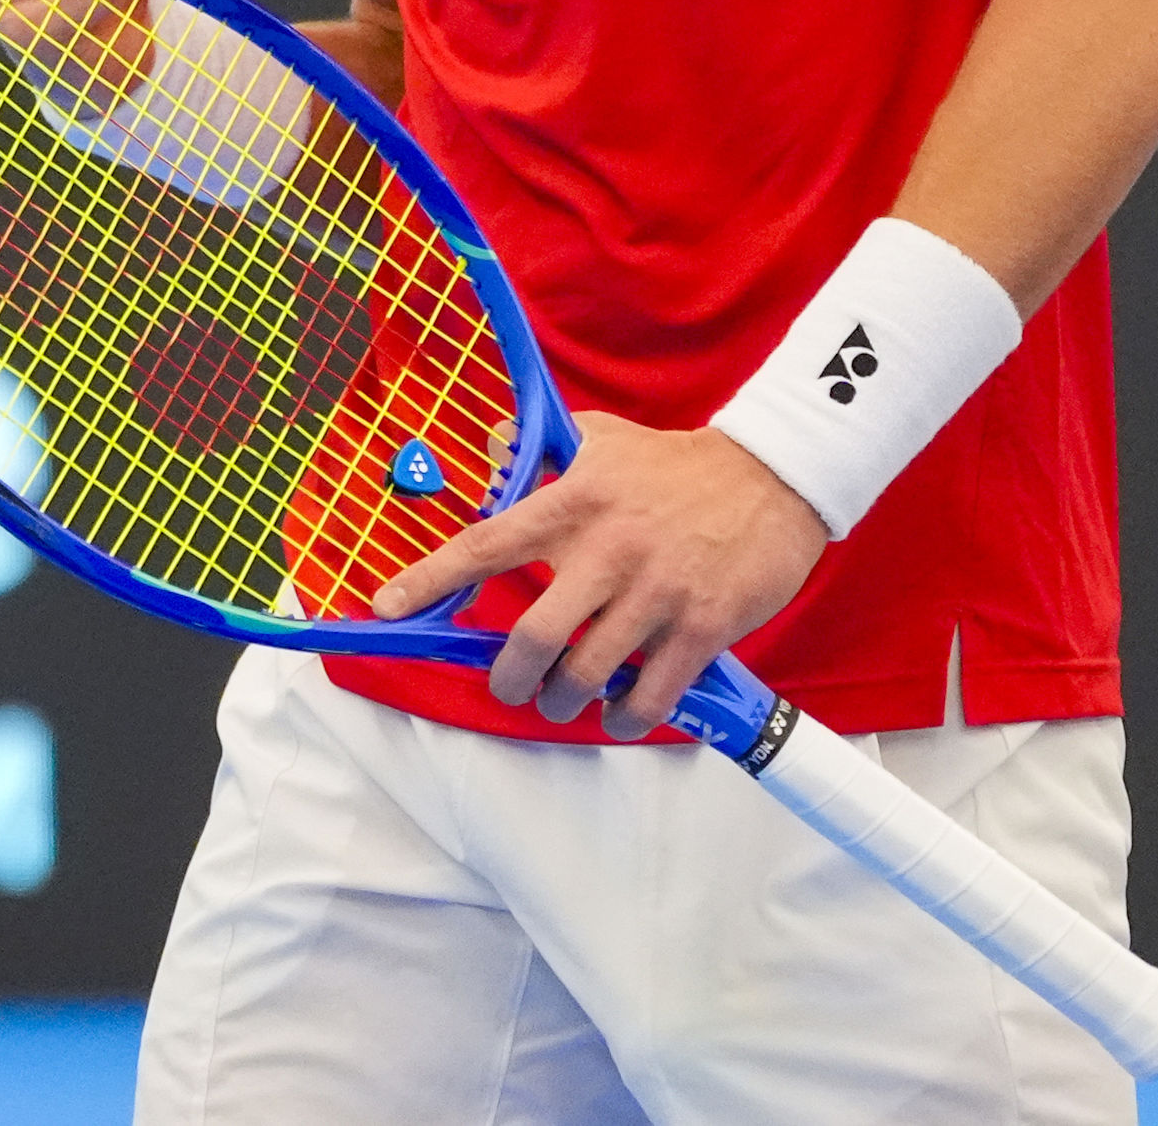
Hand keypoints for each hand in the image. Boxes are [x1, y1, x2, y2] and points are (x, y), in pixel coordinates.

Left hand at [372, 413, 827, 739]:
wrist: (772, 478)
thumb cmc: (677, 466)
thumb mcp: (602, 440)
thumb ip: (542, 451)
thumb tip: (491, 446)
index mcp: (573, 504)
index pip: (484, 545)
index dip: (429, 579)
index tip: (385, 607)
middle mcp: (606, 551)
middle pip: (532, 637)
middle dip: (511, 678)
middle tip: (512, 687)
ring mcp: (654, 593)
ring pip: (587, 675)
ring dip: (567, 700)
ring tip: (567, 698)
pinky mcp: (700, 627)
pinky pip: (650, 694)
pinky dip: (627, 716)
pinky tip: (621, 712)